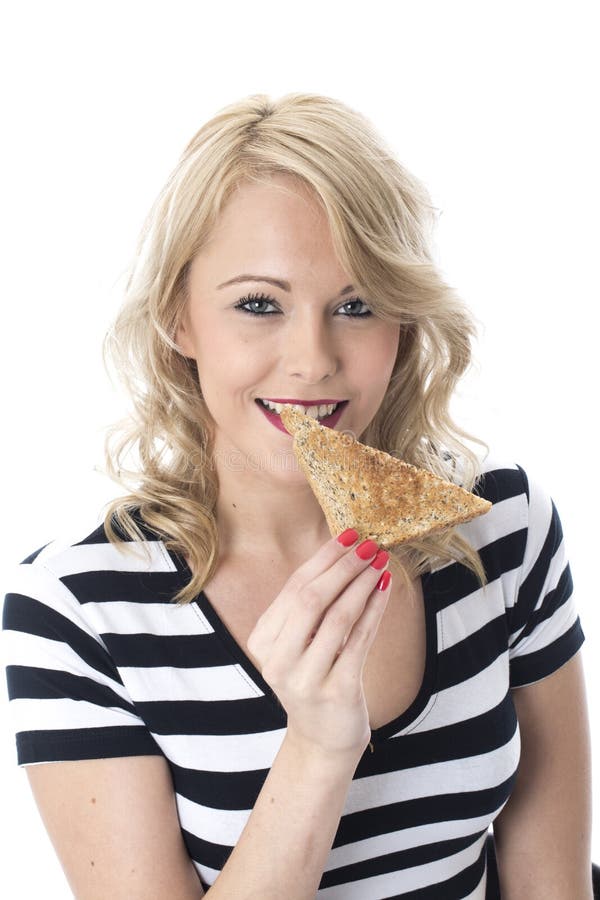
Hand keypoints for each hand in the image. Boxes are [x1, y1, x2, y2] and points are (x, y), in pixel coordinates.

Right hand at [246, 531, 391, 758]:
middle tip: (370, 545)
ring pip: (338, 618)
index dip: (324, 558)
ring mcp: (305, 679)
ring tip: (382, 562)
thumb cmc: (314, 675)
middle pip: (312, 599)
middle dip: (344, 567)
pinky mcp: (336, 693)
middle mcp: (278, 660)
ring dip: (362, 585)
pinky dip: (374, 610)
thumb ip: (310, 604)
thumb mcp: (300, 640)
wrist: (322, 737)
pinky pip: (359, 641)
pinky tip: (386, 590)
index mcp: (263, 639)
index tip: (349, 534)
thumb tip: (345, 550)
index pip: (294, 588)